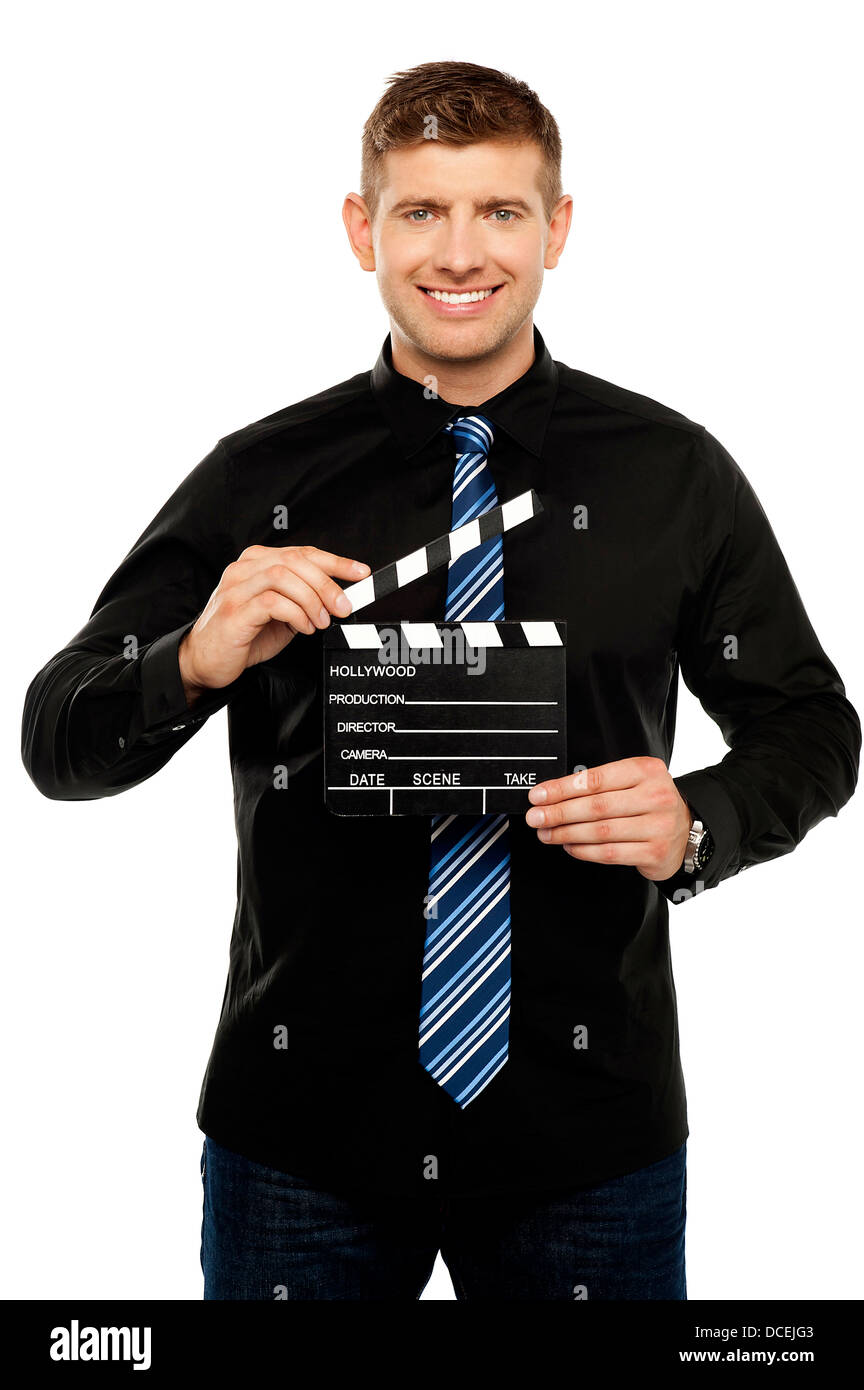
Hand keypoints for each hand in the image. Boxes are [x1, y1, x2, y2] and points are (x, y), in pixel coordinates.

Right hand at [178, 544, 370, 696]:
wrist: (205, 661)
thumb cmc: (244, 636)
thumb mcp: (281, 613)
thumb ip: (303, 600)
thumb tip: (339, 597)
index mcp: (256, 563)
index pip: (302, 553)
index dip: (336, 561)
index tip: (361, 572)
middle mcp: (244, 569)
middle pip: (295, 560)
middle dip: (326, 583)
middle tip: (342, 607)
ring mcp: (236, 588)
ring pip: (283, 575)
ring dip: (311, 599)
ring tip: (320, 621)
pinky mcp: (233, 611)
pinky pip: (271, 602)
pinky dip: (295, 613)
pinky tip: (303, 627)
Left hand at [524, 756, 691, 881]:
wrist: (686, 830)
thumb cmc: (649, 802)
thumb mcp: (632, 781)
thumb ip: (600, 783)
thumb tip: (552, 794)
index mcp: (646, 770)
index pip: (595, 779)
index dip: (562, 788)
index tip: (539, 795)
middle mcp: (656, 796)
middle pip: (596, 806)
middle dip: (559, 813)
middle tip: (536, 817)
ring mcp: (658, 826)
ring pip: (601, 831)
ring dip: (567, 833)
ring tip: (547, 833)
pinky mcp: (655, 852)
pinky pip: (610, 852)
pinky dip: (584, 850)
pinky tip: (569, 846)